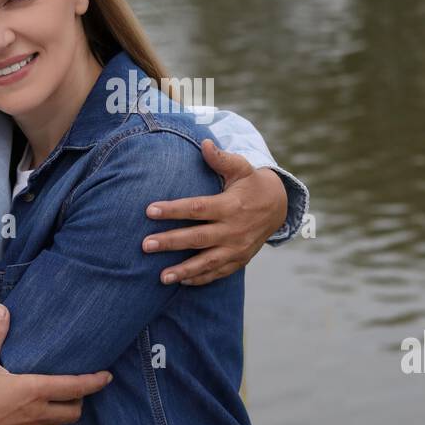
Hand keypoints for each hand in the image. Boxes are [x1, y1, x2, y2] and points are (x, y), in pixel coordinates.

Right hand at [0, 304, 111, 424]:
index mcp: (33, 391)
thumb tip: (4, 309)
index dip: (95, 382)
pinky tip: (26, 423)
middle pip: (72, 413)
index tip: (107, 377)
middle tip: (75, 392)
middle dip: (79, 403)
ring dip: (59, 419)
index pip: (75, 387)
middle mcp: (34, 415)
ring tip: (53, 406)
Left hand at [140, 139, 287, 285]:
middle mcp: (233, 230)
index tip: (149, 210)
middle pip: (197, 238)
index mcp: (230, 206)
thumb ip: (221, 159)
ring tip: (161, 277)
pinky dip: (200, 278)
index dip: (173, 210)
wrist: (278, 207)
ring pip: (207, 262)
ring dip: (184, 270)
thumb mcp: (241, 168)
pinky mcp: (239, 259)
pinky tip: (181, 281)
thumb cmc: (252, 184)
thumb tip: (204, 143)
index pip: (197, 208)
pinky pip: (218, 272)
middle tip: (146, 245)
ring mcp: (237, 248)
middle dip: (171, 242)